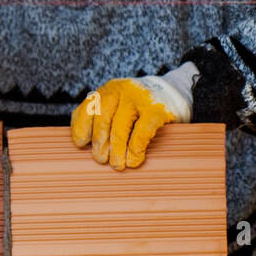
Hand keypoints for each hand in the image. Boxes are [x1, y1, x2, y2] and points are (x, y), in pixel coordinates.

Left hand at [70, 63, 197, 169]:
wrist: (175, 92)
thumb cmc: (139, 107)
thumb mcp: (118, 104)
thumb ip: (100, 116)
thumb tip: (81, 142)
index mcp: (109, 90)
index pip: (88, 107)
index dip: (82, 127)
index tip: (81, 144)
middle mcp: (122, 90)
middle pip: (102, 119)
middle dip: (99, 143)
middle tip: (101, 160)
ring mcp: (140, 98)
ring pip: (120, 127)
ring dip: (117, 151)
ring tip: (117, 165)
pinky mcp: (158, 110)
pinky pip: (141, 133)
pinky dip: (135, 150)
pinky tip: (134, 160)